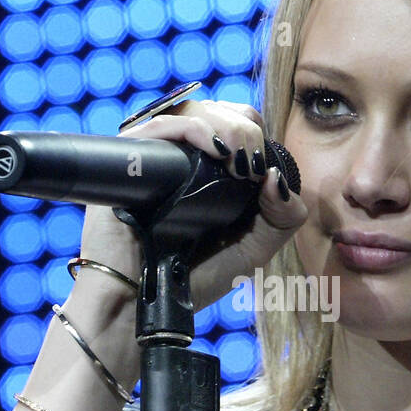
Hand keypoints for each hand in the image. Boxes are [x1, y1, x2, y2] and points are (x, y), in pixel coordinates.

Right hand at [77, 99, 308, 309]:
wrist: (140, 301)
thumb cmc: (192, 279)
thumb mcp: (252, 251)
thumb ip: (281, 219)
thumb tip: (276, 175)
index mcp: (213, 173)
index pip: (238, 124)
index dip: (255, 134)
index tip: (260, 169)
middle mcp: (184, 158)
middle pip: (219, 111)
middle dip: (244, 131)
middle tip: (248, 167)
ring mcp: (156, 156)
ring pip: (192, 110)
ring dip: (224, 127)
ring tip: (234, 160)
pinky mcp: (129, 157)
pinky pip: (160, 124)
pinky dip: (191, 127)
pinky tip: (213, 148)